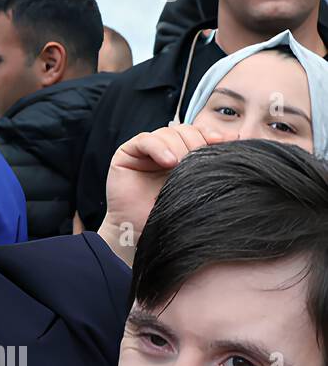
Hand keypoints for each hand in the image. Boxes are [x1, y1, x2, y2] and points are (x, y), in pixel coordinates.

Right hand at [96, 123, 221, 265]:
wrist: (139, 234)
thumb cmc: (170, 218)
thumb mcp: (198, 190)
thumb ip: (212, 169)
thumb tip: (239, 143)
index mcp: (183, 157)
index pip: (199, 134)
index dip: (211, 134)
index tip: (227, 142)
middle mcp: (165, 151)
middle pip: (185, 131)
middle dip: (196, 142)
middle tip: (199, 161)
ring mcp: (145, 152)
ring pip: (167, 133)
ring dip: (178, 146)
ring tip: (179, 166)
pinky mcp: (127, 154)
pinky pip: (145, 140)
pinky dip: (158, 147)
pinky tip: (167, 161)